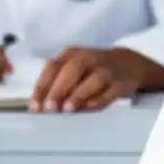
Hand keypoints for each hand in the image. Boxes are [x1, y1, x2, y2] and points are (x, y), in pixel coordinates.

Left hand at [31, 47, 152, 112]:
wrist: (128, 64)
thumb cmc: (92, 70)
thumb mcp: (73, 68)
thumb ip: (57, 83)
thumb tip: (41, 106)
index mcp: (73, 54)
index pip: (54, 66)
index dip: (42, 87)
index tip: (35, 106)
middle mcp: (90, 57)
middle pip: (74, 68)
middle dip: (60, 89)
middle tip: (50, 108)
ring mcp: (108, 69)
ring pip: (95, 79)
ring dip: (80, 94)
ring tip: (68, 109)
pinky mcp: (122, 82)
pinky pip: (112, 91)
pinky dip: (100, 100)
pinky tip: (89, 108)